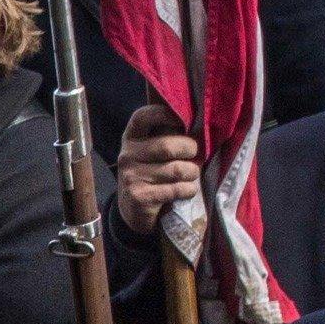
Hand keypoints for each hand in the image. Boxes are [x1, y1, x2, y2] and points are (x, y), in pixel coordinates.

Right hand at [113, 103, 201, 233]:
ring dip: (192, 173)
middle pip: (168, 146)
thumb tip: (197, 123)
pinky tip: (187, 191)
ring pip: (176, 170)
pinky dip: (189, 190)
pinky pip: (176, 189)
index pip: (142, 117)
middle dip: (190, 150)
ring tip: (191, 175)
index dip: (163, 114)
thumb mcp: (152, 151)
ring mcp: (131, 176)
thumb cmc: (153, 173)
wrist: (134, 210)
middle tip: (195, 156)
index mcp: (131, 138)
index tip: (181, 121)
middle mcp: (127, 155)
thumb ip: (167, 135)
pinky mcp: (139, 197)